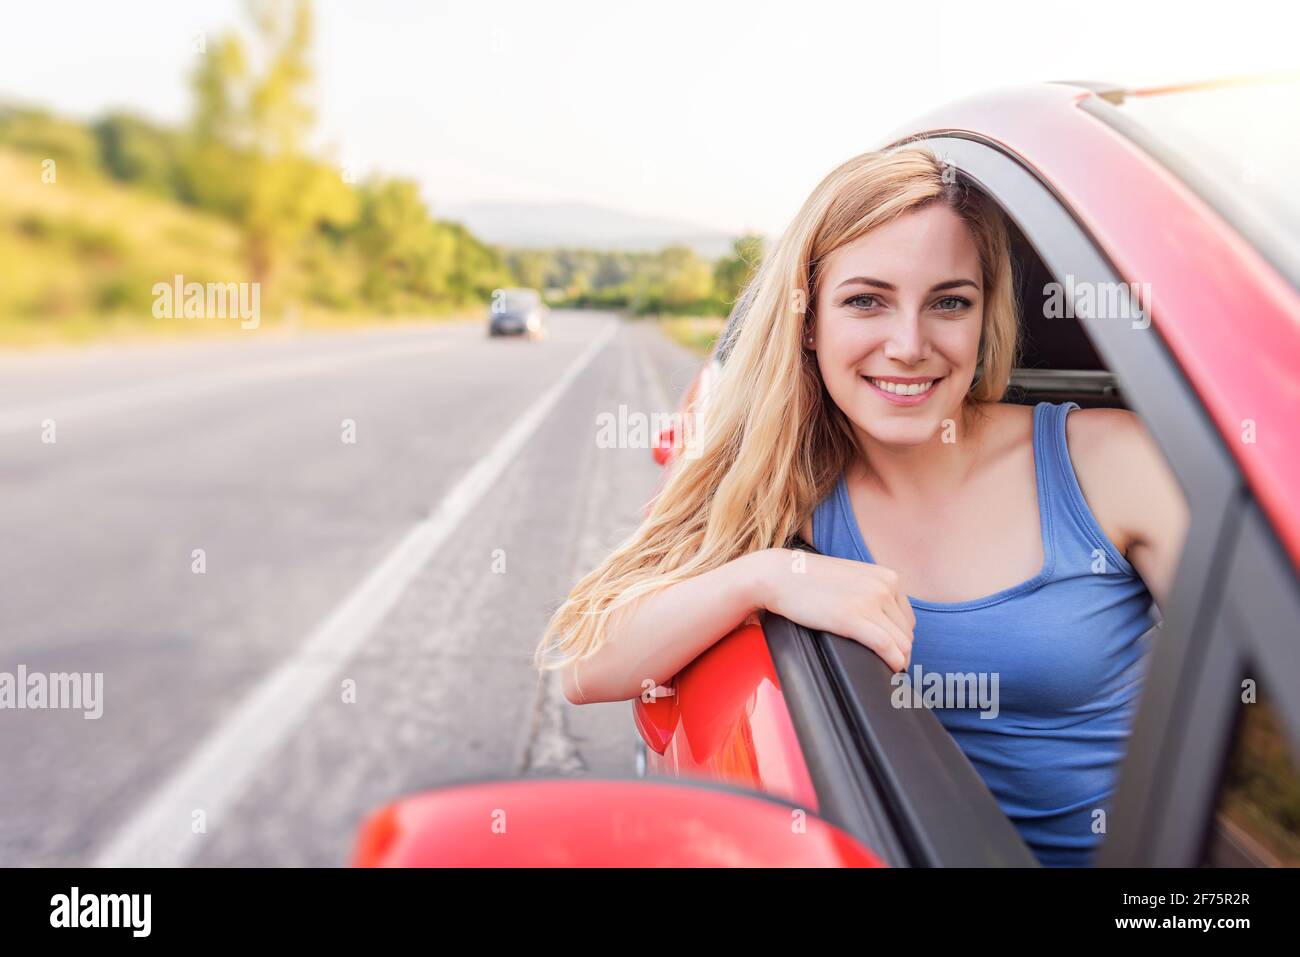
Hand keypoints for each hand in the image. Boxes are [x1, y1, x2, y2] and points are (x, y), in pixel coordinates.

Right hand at [756, 548, 914, 671]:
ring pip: (901, 643)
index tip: (890, 651)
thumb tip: (882, 621)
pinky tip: (890, 669)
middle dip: (899, 651)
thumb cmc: (809, 579)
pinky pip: (887, 647)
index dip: (900, 638)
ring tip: (886, 669)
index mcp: (887, 577)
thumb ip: (871, 592)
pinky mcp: (854, 618)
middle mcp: (885, 587)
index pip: (907, 618)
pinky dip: (894, 662)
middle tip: (886, 665)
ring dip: (899, 660)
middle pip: (906, 632)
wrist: (779, 575)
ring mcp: (871, 602)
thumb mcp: (851, 577)